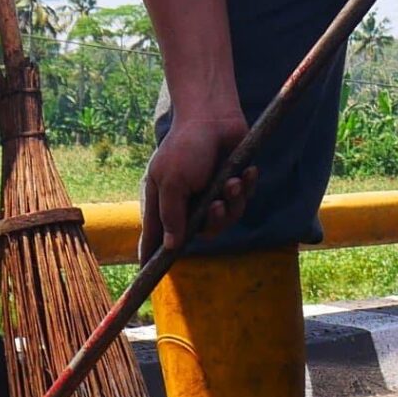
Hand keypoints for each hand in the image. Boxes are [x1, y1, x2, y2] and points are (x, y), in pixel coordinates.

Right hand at [141, 105, 252, 258]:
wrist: (215, 116)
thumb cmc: (187, 146)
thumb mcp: (172, 182)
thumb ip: (171, 215)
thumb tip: (170, 247)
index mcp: (163, 201)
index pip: (155, 237)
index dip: (152, 257)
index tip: (150, 280)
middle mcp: (185, 202)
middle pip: (198, 234)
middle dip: (212, 223)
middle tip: (214, 206)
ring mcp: (208, 194)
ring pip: (224, 221)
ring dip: (231, 204)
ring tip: (232, 182)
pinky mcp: (230, 185)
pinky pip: (241, 203)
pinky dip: (245, 189)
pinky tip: (247, 174)